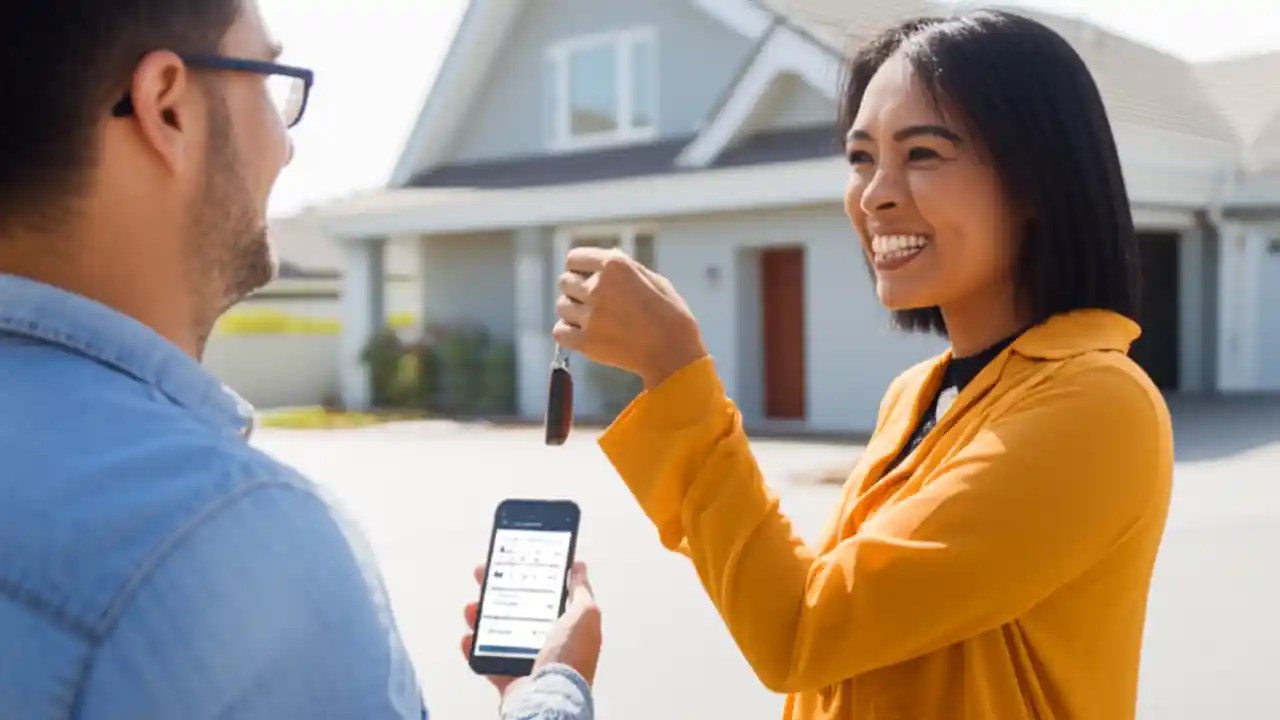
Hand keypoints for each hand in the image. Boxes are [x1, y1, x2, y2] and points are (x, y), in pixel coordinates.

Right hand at [462, 562, 602, 701]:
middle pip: (515, 609)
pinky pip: (484, 660)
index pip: (543, 593)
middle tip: (481, 573)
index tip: (509, 560)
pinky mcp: (508, 679)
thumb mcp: (585, 615)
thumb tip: (579, 567)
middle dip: (495, 590)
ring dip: (479, 617)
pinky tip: (468, 637)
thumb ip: (581, 591)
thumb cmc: (571, 659)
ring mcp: (525, 661)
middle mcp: (546, 642)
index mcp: (565, 625)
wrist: (551, 702)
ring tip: (471, 607)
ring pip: (496, 632)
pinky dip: (473, 649)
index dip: (526, 575)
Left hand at [554, 247, 706, 389]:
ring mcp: (590, 315)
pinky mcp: (586, 341)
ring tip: (593, 319)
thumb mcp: (653, 279)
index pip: (574, 259)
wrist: (675, 352)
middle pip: (565, 282)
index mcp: (615, 266)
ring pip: (562, 306)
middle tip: (593, 301)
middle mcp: (598, 287)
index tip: (587, 278)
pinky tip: (585, 334)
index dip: (580, 269)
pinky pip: (560, 331)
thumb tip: (601, 264)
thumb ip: (623, 270)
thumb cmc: (670, 314)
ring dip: (573, 311)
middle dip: (576, 290)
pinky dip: (569, 332)